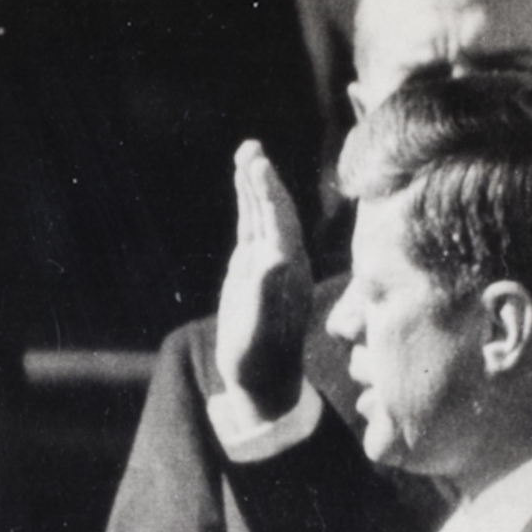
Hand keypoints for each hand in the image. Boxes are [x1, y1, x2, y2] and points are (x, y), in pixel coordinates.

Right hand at [213, 140, 313, 420]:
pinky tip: (243, 180)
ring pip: (264, 214)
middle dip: (264, 180)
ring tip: (248, 151)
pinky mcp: (255, 267)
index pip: (280, 223)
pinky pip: (253, 226)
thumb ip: (264, 293)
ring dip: (257, 183)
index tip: (257, 166)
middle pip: (276, 211)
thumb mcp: (257, 330)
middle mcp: (283, 262)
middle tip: (251, 150)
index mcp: (288, 272)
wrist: (262, 380)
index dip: (269, 194)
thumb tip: (273, 257)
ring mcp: (270, 262)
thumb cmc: (258, 360)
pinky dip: (249, 201)